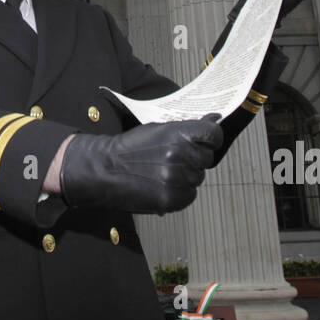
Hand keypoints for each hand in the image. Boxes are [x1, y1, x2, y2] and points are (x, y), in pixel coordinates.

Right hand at [59, 115, 222, 213]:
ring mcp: (176, 179)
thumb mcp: (158, 129)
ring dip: (186, 177)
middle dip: (194, 159)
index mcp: (178, 134)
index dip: (210, 139)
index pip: (213, 136)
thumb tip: (214, 120)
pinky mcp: (171, 199)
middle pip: (206, 159)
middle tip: (172, 159)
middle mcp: (180, 156)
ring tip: (162, 173)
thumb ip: (186, 128)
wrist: (105, 169)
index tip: (205, 141)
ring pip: (197, 178)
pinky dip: (180, 192)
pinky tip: (162, 186)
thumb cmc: (130, 148)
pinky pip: (189, 195)